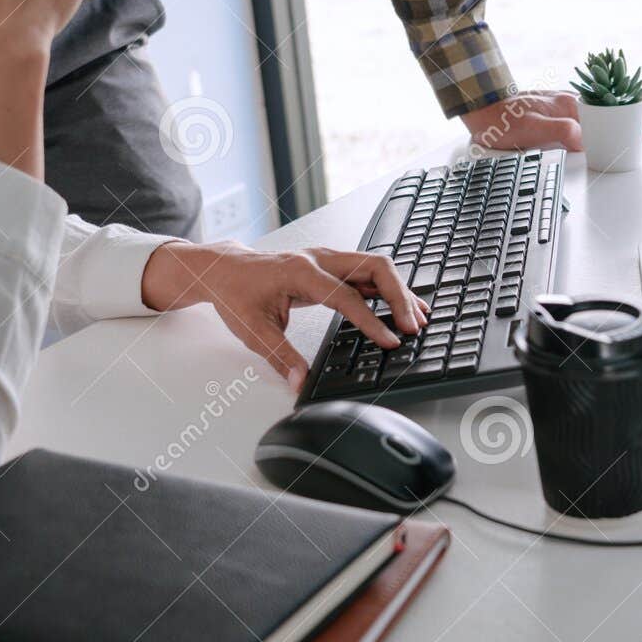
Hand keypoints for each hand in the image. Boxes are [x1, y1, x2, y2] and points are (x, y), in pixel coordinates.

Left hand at [140, 242, 428, 391]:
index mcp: (300, 272)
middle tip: (413, 326)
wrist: (223, 269)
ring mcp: (327, 258)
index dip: (372, 321)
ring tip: (419, 316)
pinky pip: (368, 271)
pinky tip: (403, 304)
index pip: (347, 296)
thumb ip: (281, 357)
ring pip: (376, 265)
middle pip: (374, 266)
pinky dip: (388, 288)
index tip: (390, 341)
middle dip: (399, 296)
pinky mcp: (331, 265)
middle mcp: (319, 258)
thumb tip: (300, 383)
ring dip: (399, 289)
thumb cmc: (235, 293)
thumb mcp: (252, 331)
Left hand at [463, 90, 641, 151]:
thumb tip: (584, 137)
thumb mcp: (527, 130)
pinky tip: (617, 117)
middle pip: (619, 108)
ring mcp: (567, 101)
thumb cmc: (501, 120)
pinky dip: (615, 112)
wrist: (480, 102)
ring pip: (611, 106)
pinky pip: (598, 106)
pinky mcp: (559, 104)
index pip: (616, 117)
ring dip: (633, 114)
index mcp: (571, 108)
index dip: (641, 125)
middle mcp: (572, 101)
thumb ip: (557, 132)